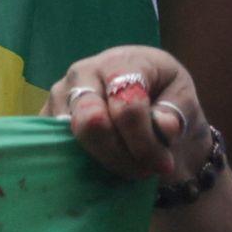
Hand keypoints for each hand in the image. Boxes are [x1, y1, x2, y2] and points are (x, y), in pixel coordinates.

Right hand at [47, 47, 210, 182]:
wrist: (143, 95)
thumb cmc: (165, 96)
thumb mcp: (185, 99)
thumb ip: (176, 112)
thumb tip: (163, 126)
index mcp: (120, 61)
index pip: (127, 106)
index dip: (145, 142)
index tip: (163, 163)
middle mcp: (83, 72)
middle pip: (91, 121)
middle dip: (120, 155)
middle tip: (143, 169)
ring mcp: (60, 93)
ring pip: (72, 138)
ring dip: (105, 161)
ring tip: (128, 166)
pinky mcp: (46, 114)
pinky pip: (56, 145)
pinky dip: (84, 161)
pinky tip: (107, 162)